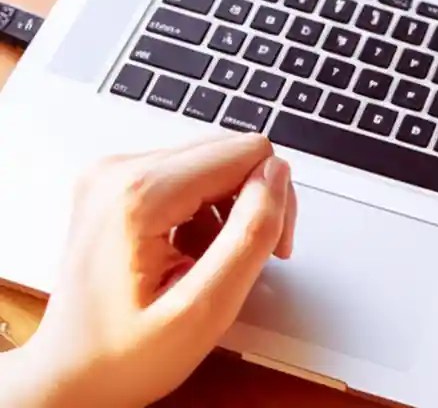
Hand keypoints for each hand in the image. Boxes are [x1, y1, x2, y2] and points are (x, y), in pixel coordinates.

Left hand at [1, 133, 295, 406]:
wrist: (69, 377)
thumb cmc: (122, 357)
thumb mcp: (203, 309)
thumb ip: (249, 236)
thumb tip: (277, 176)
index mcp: (139, 194)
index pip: (248, 153)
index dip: (274, 199)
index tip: (268, 250)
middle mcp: (119, 170)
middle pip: (231, 151)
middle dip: (255, 201)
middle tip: (246, 259)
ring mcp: (113, 175)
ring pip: (214, 162)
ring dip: (230, 209)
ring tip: (213, 262)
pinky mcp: (116, 185)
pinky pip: (189, 176)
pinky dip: (205, 211)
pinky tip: (191, 253)